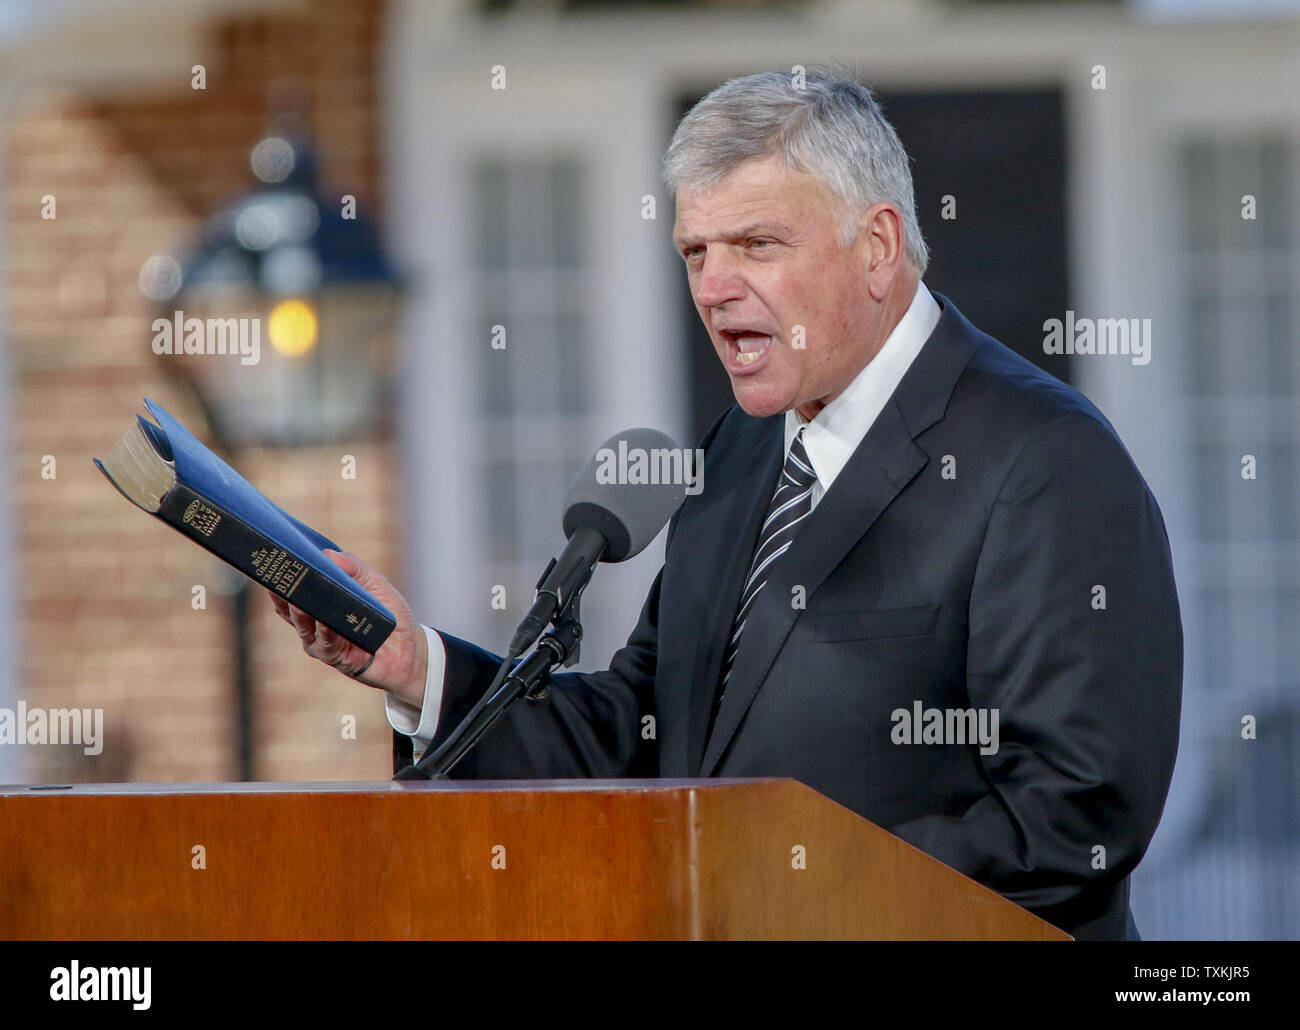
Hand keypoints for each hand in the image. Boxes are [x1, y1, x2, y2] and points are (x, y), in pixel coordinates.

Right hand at [270, 549, 428, 707]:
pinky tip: (324, 619)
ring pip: (304, 626)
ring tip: (297, 595)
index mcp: (319, 607)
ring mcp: (323, 644)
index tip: (272, 561)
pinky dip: (324, 630)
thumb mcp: (374, 583)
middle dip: (285, 591)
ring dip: (300, 611)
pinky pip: (327, 643)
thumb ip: (353, 568)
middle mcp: (314, 627)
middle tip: (278, 574)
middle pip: (291, 609)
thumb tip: (328, 553)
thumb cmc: (388, 614)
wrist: (411, 648)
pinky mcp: (338, 659)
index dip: (279, 579)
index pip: (291, 593)